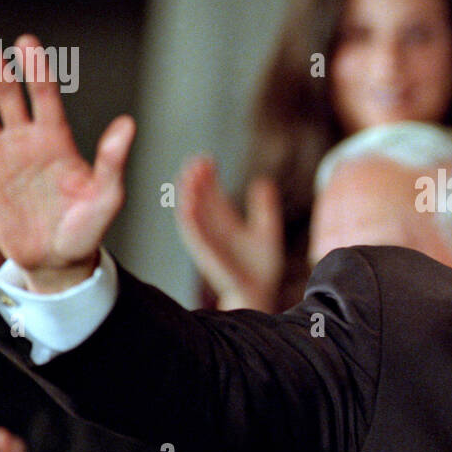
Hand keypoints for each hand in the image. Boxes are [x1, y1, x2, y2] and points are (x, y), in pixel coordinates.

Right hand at [0, 33, 135, 293]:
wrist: (59, 259)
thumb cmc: (87, 226)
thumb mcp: (106, 194)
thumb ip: (112, 159)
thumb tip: (127, 124)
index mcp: (57, 138)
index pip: (44, 95)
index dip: (36, 69)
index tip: (26, 42)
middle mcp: (26, 140)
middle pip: (8, 96)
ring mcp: (1, 158)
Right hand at [176, 157, 283, 311]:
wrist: (260, 292)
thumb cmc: (261, 266)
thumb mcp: (266, 230)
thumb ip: (264, 207)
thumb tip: (263, 181)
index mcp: (225, 222)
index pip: (213, 194)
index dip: (209, 177)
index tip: (206, 158)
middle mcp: (213, 230)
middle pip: (201, 199)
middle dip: (196, 180)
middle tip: (194, 160)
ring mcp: (208, 241)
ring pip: (193, 214)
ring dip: (188, 195)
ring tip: (187, 175)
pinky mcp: (207, 254)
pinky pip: (194, 234)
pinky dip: (189, 218)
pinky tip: (185, 202)